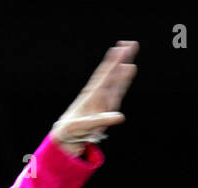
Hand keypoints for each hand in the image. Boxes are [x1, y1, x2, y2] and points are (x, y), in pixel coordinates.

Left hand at [51, 41, 137, 155]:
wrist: (67, 135)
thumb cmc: (73, 130)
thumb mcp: (85, 126)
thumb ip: (102, 120)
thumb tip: (120, 117)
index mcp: (92, 95)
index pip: (105, 76)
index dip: (112, 63)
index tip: (119, 49)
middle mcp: (98, 93)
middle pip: (111, 72)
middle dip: (121, 58)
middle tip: (130, 43)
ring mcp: (103, 98)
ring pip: (115, 78)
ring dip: (123, 65)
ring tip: (129, 50)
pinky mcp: (106, 105)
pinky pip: (117, 89)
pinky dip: (122, 79)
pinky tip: (127, 68)